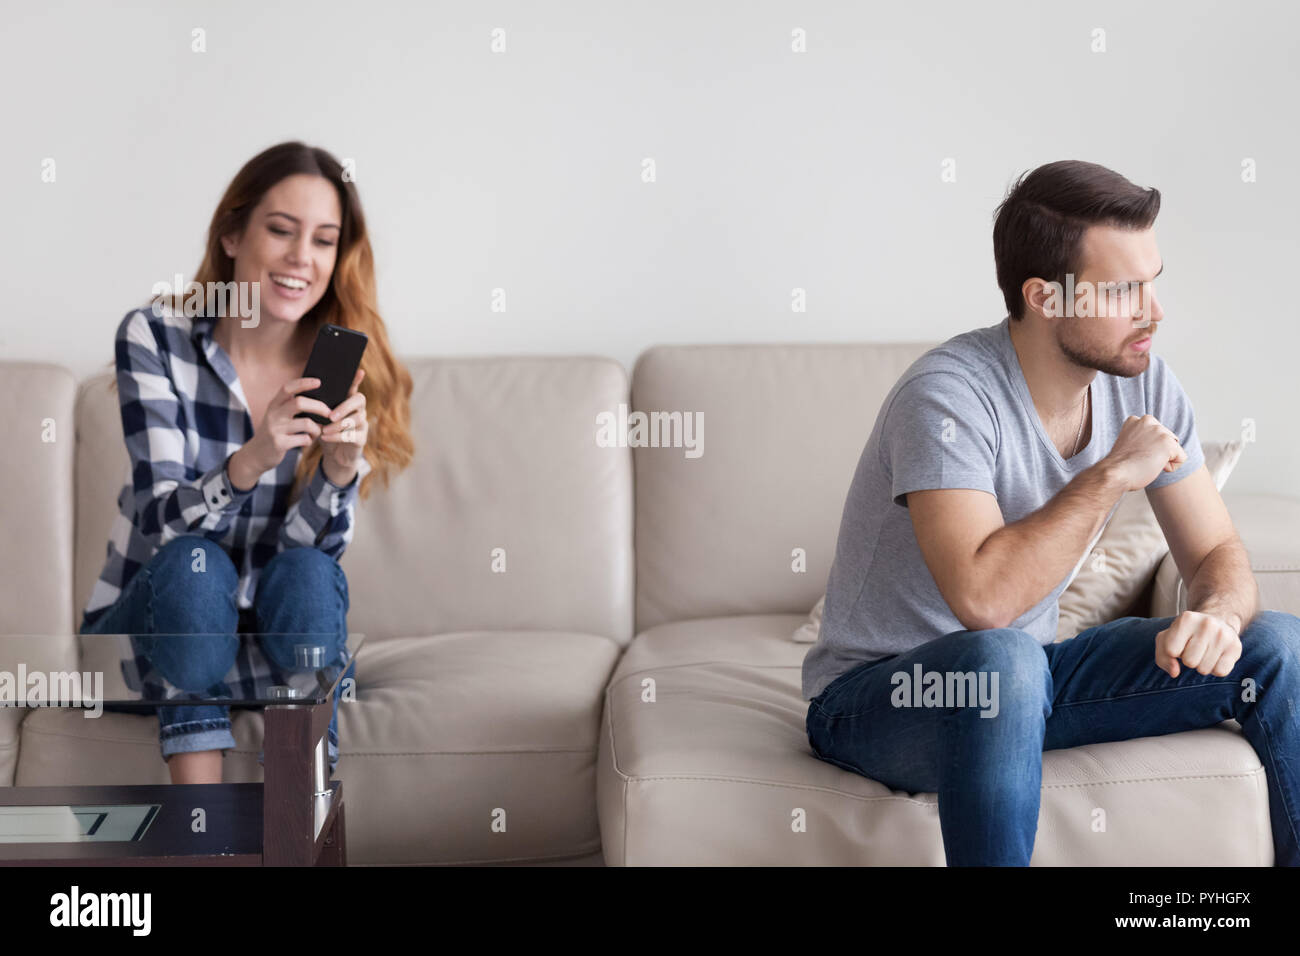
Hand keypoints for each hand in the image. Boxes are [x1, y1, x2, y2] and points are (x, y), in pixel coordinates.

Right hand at [232, 377, 332, 486]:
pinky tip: (307, 441)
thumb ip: (290, 405)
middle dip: (319, 407)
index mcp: (274, 405)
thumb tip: (317, 397)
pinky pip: (304, 439)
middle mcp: (273, 414)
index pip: (288, 388)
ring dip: (317, 429)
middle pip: (299, 402)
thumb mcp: (277, 415)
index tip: (318, 382)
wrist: (256, 454)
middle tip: (329, 413)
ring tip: (316, 432)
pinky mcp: (279, 443)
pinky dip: (310, 441)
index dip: (303, 383)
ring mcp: (275, 429)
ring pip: (306, 423)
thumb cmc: (274, 432)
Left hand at [319, 368, 367, 484]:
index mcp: (348, 402)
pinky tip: (325, 437)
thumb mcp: (321, 417)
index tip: (359, 371)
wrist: (335, 454)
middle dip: (345, 407)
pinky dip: (337, 437)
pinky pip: (352, 436)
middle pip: (360, 401)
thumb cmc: (327, 431)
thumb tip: (305, 391)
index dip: (356, 380)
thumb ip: (319, 405)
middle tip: (330, 415)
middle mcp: (359, 410)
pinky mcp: (361, 439)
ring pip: (357, 419)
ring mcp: (362, 424)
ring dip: (339, 425)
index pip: (353, 387)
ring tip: (324, 430)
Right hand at [1104, 414, 1186, 491]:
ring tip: (1144, 462)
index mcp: (1136, 420)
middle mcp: (1148, 421)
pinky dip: (1171, 467)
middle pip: (1168, 440)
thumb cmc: (1119, 466)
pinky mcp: (1168, 443)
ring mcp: (1159, 431)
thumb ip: (1142, 438)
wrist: (1114, 473)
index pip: (1157, 435)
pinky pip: (1181, 458)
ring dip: (1163, 460)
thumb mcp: (1129, 444)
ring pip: (1175, 449)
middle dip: (1159, 452)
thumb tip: (1155, 445)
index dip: (1149, 448)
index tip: (1133, 453)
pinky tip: (1154, 467)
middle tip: (1139, 459)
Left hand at [1154, 610, 1241, 678]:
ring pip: (1204, 669)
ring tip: (1205, 652)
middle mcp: (1207, 624)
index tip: (1180, 644)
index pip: (1171, 650)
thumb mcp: (1167, 640)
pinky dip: (1215, 669)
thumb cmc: (1186, 635)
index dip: (1174, 653)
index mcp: (1187, 618)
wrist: (1217, 622)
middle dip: (1188, 660)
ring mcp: (1223, 635)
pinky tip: (1215, 657)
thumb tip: (1174, 672)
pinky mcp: (1235, 647)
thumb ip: (1163, 657)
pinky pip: (1220, 672)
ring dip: (1201, 665)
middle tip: (1194, 649)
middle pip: (1189, 662)